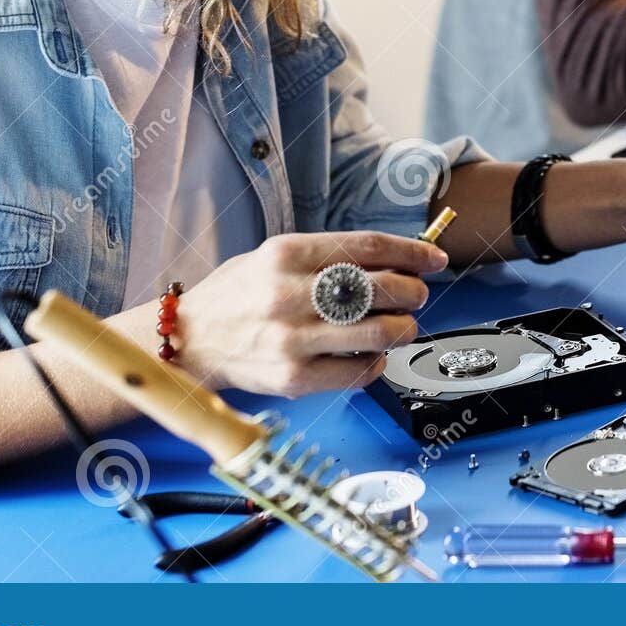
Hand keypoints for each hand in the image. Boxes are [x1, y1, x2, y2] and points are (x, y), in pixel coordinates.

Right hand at [171, 231, 444, 396]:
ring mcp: (292, 340)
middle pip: (382, 289)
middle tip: (417, 294)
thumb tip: (394, 260)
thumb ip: (328, 256)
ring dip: (404, 329)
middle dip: (414, 291)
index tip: (434, 259)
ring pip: (380, 333)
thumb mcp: (275, 256)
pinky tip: (373, 354)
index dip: (412, 252)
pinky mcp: (294, 378)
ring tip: (401, 326)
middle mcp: (290, 294)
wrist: (191, 339)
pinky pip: (360, 372)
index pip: (368, 247)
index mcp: (287, 254)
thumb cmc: (240, 294)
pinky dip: (378, 363)